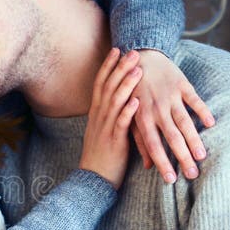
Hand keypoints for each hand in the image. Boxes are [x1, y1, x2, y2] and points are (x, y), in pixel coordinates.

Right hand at [79, 48, 140, 188]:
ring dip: (126, 85)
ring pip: (115, 102)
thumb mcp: (103, 130)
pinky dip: (128, 111)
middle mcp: (98, 117)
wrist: (93, 178)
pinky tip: (136, 101)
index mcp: (96, 113)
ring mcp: (105, 128)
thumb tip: (121, 101)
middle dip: (120, 68)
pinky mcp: (113, 141)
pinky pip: (120, 124)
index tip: (117, 50)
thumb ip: (111, 115)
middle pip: (108, 87)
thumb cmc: (102, 155)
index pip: (100, 83)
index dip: (108, 66)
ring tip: (137, 70)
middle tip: (132, 52)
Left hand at [131, 49, 215, 183]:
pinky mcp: (182, 84)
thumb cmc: (133, 92)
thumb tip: (148, 166)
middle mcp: (156, 108)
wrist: (140, 58)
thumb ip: (140, 140)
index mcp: (142, 117)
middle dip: (182, 157)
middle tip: (193, 175)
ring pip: (184, 121)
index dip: (162, 163)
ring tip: (202, 156)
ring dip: (194, 139)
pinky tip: (211, 123)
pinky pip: (194, 99)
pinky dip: (202, 110)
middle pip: (172, 137)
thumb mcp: (132, 115)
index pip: (153, 145)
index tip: (171, 180)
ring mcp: (170, 96)